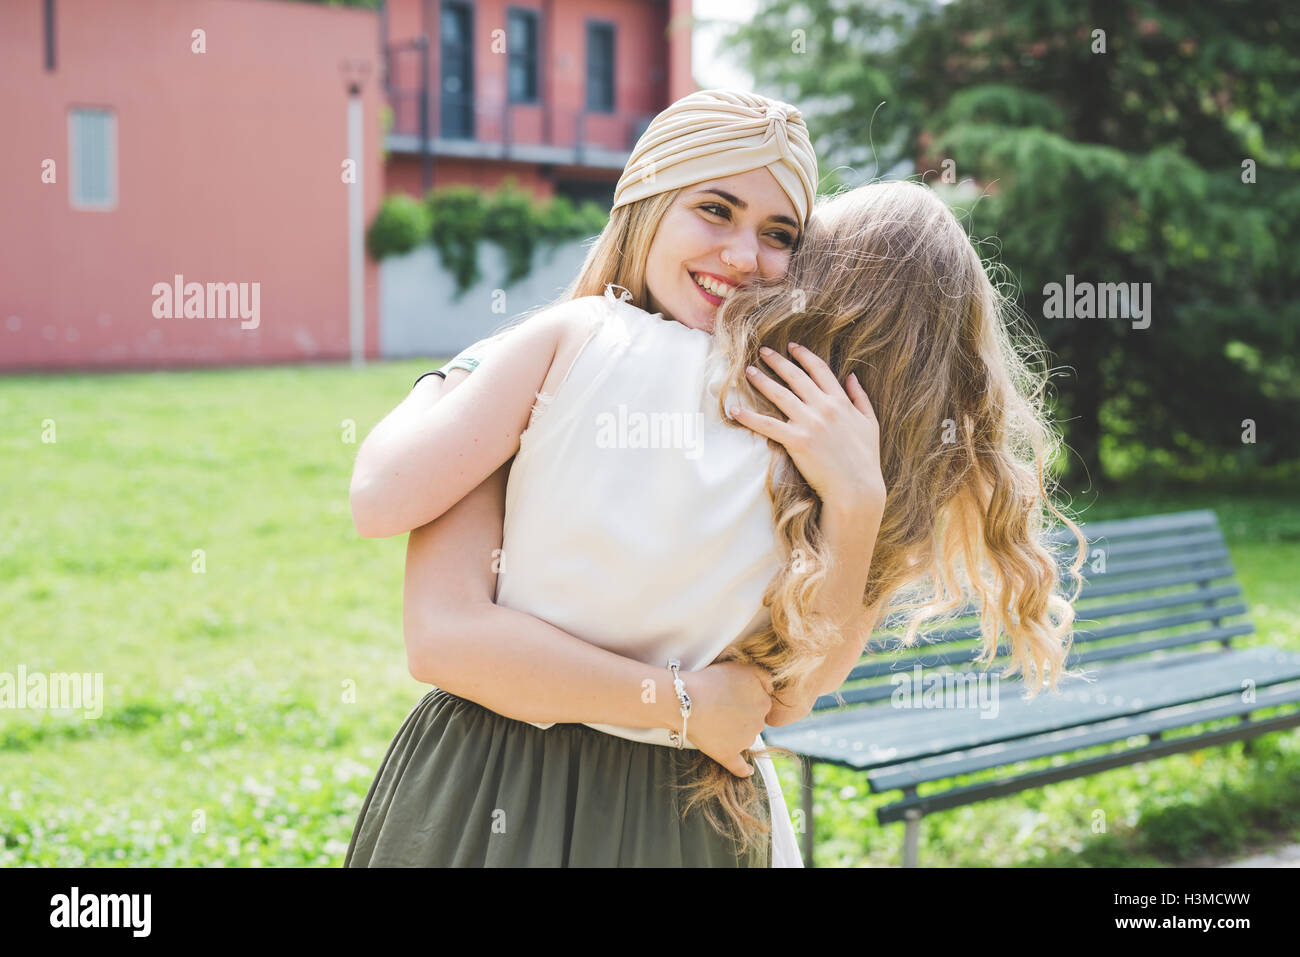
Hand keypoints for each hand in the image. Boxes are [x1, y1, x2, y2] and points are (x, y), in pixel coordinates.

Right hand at [682, 661, 774, 777]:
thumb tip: (770, 687)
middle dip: (743, 712)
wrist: (685, 701)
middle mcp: (759, 721)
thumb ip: (760, 676)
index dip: (746, 694)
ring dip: (737, 731)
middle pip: (755, 717)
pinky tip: (748, 770)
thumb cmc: (708, 681)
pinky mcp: (730, 754)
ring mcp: (745, 739)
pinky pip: (741, 767)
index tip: (732, 692)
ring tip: (714, 719)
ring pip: (746, 736)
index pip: (762, 698)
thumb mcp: (740, 667)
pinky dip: (744, 770)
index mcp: (764, 700)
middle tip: (721, 704)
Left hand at [730, 342, 885, 511]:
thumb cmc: (865, 460)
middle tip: (762, 351)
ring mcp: (809, 423)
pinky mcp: (797, 441)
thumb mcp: (870, 424)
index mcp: (840, 401)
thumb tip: (852, 377)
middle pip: (795, 377)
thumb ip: (860, 398)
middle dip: (777, 361)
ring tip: (747, 371)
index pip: (819, 370)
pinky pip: (767, 425)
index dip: (803, 355)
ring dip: (761, 381)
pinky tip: (734, 410)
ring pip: (779, 395)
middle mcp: (824, 407)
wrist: (857, 488)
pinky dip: (749, 417)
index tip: (791, 346)